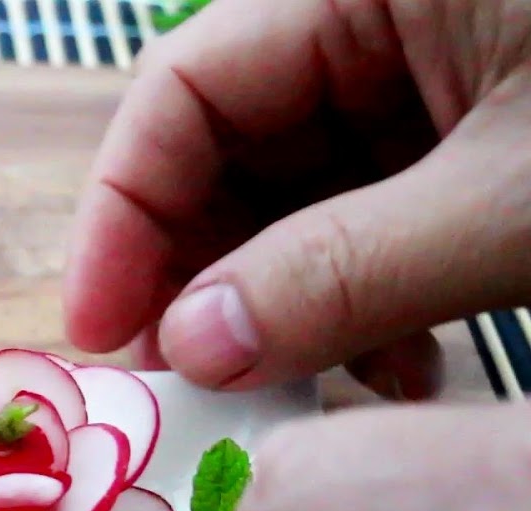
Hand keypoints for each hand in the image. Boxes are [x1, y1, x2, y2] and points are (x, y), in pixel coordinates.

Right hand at [61, 0, 530, 398]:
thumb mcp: (513, 205)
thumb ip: (347, 273)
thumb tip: (191, 352)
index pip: (184, 86)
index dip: (122, 213)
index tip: (101, 333)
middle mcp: (381, 18)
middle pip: (228, 145)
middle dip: (203, 272)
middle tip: (188, 383)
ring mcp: (432, 75)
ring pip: (298, 195)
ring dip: (287, 305)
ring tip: (301, 392)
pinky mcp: (473, 133)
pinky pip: (375, 215)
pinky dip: (365, 297)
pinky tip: (395, 366)